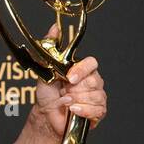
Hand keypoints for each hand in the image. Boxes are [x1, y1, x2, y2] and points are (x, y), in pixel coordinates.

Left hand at [31, 21, 107, 139]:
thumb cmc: (48, 93)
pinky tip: (72, 111)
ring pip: (95, 96)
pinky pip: (96, 109)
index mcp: (83, 69)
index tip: (69, 78)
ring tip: (66, 102)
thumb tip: (54, 27)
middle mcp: (93, 81)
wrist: (46, 115)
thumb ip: (51, 48)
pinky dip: (82, 111)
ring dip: (76, 101)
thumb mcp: (45, 69)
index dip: (81, 71)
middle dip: (74, 90)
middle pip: (94, 81)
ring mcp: (97, 96)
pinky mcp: (99, 111)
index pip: (91, 63)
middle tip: (64, 92)